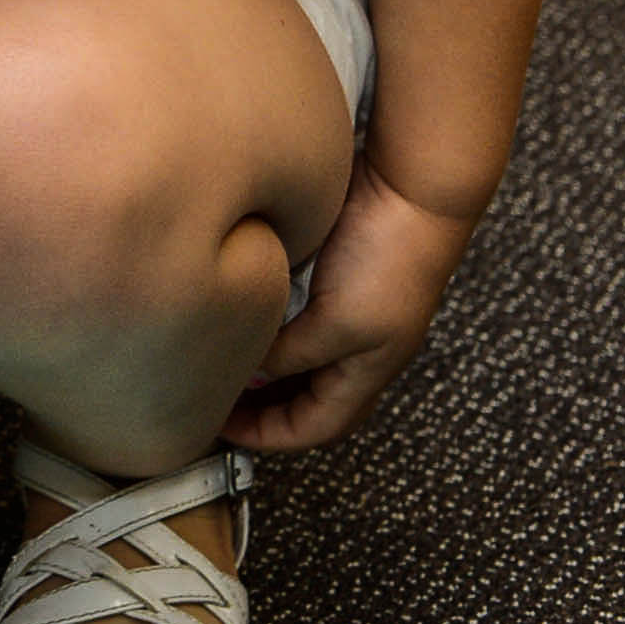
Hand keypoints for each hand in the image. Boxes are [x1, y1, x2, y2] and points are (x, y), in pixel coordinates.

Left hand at [223, 156, 477, 452]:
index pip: (315, 426)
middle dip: (263, 407)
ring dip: (262, 363)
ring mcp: (347, 310)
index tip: (222, 430)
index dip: (270, 435)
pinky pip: (292, 314)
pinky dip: (265, 322)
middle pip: (308, 397)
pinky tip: (238, 311)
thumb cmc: (391, 259)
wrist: (412, 188)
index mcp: (367, 370)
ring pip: (297, 355)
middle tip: (213, 400)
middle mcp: (358, 347)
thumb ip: (292, 353)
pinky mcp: (332, 275)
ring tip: (218, 361)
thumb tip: (251, 374)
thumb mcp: (337, 322)